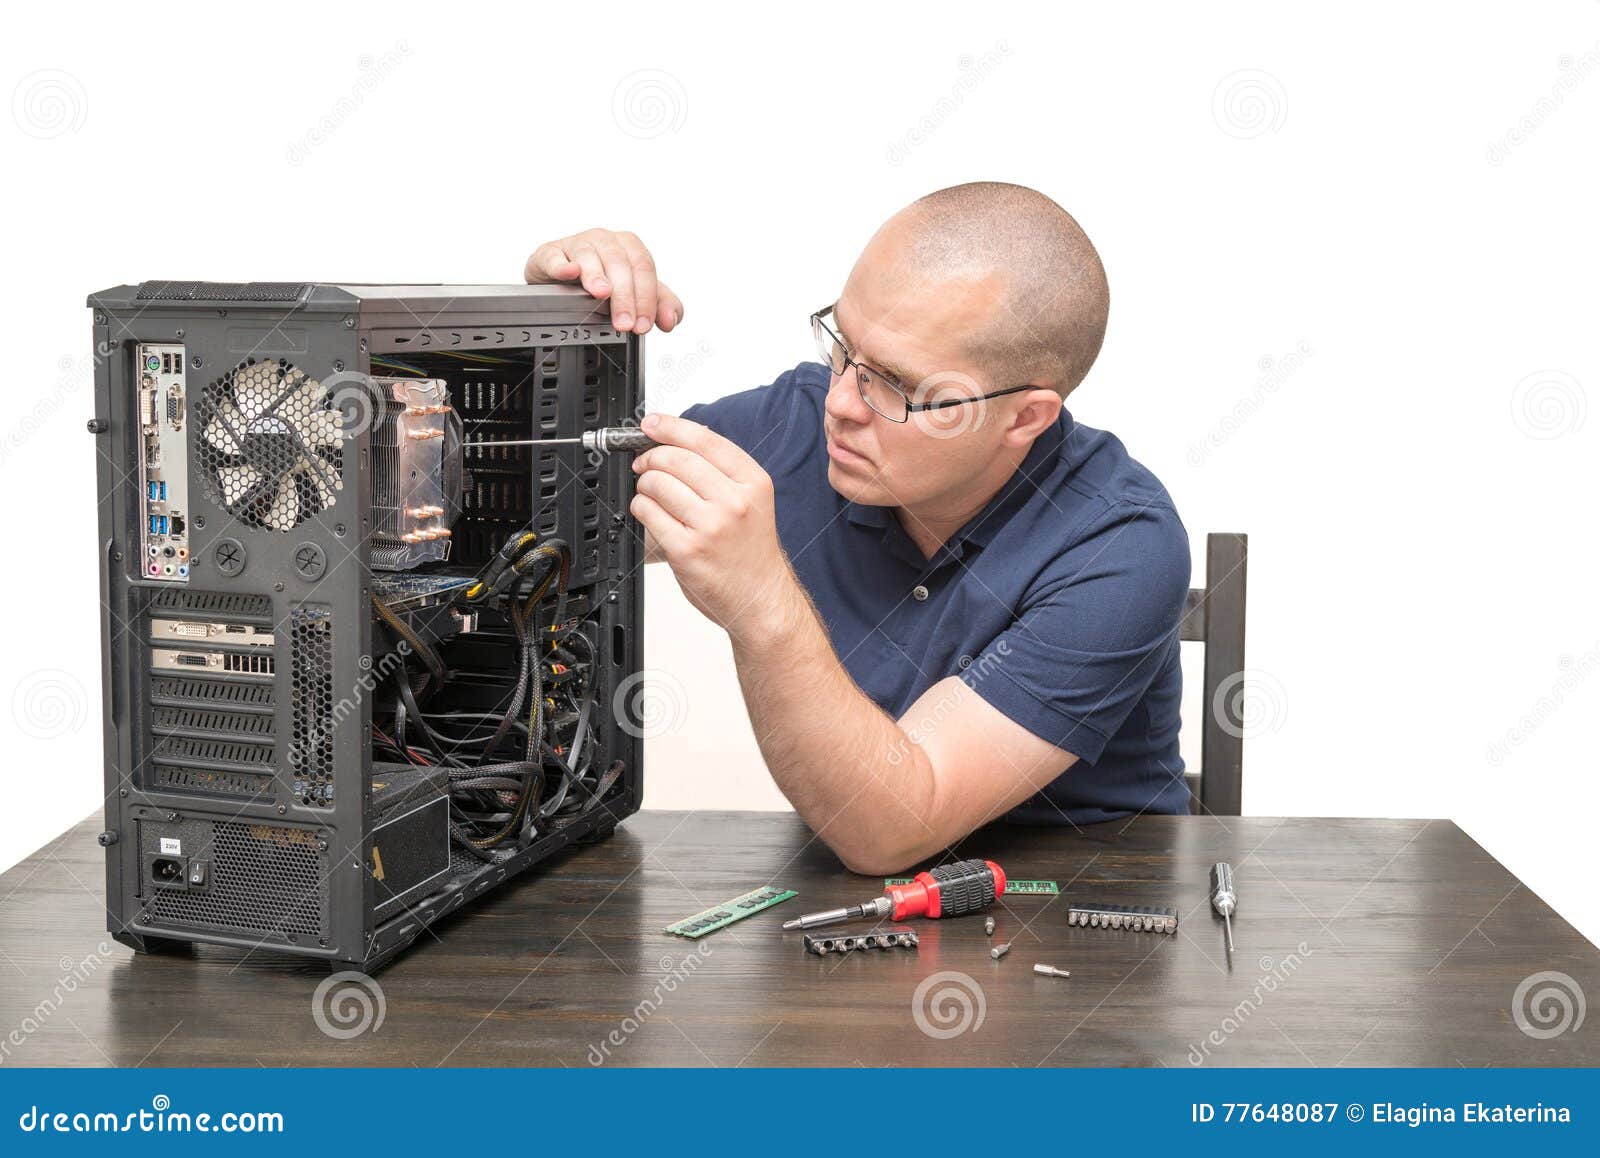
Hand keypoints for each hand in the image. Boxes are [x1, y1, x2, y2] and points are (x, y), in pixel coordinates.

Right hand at [523, 228, 682, 334]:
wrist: (563, 273)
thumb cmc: (602, 278)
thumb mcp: (636, 291)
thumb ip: (660, 304)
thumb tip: (670, 320)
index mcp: (629, 246)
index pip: (644, 268)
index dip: (647, 298)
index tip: (643, 324)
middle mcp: (605, 240)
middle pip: (620, 264)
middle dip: (624, 297)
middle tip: (625, 323)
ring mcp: (577, 244)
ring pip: (589, 256)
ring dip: (596, 276)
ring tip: (602, 294)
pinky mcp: (551, 253)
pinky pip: (555, 256)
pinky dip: (561, 265)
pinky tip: (568, 273)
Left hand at [629, 413, 802, 638]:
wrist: (762, 599)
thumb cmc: (752, 551)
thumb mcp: (753, 502)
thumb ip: (722, 472)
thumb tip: (675, 443)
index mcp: (753, 482)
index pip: (704, 440)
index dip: (669, 427)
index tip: (650, 424)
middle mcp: (734, 501)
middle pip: (674, 458)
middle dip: (650, 458)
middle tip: (645, 465)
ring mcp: (710, 526)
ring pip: (656, 483)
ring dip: (644, 485)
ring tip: (651, 494)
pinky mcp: (686, 549)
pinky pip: (648, 513)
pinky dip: (641, 508)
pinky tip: (651, 514)